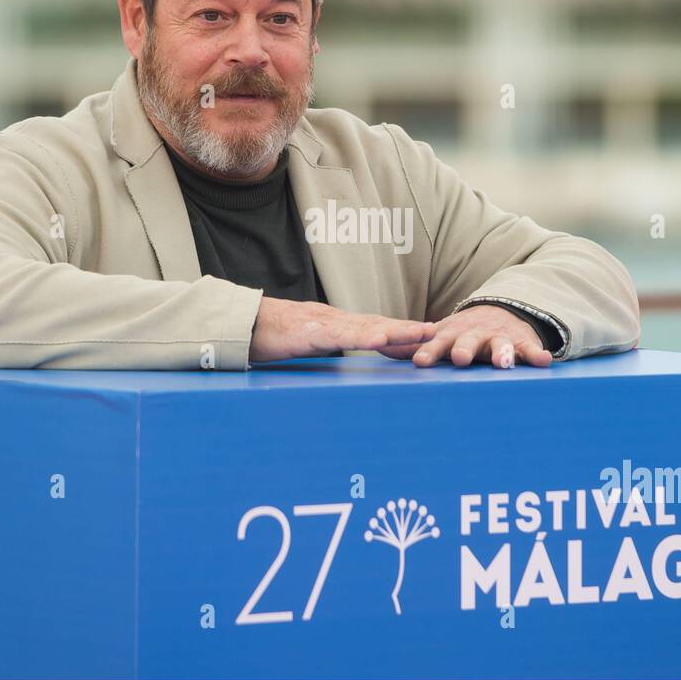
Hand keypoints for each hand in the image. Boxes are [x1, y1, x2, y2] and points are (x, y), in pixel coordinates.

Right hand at [250, 297, 436, 362]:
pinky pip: (340, 336)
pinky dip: (362, 337)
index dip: (403, 331)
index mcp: (337, 326)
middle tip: (437, 332)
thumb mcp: (309, 344)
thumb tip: (345, 357)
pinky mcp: (310, 333)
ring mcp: (324, 325)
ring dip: (396, 330)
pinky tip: (380, 338)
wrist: (243, 323)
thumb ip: (329, 347)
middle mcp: (336, 322)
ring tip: (422, 333)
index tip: (428, 335)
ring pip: (367, 328)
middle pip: (379, 325)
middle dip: (409, 329)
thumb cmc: (274, 335)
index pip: (376, 329)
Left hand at [376, 303, 552, 368]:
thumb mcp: (440, 337)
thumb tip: (380, 349)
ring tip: (503, 363)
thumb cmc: (462, 334)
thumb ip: (414, 347)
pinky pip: (530, 349)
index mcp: (450, 335)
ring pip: (500, 345)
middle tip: (461, 358)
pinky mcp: (521, 342)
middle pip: (468, 342)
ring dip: (501, 353)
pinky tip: (544, 361)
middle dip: (464, 349)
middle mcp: (473, 335)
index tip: (420, 362)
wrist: (500, 313)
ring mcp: (498, 338)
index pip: (436, 344)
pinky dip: (536, 354)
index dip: (429, 351)